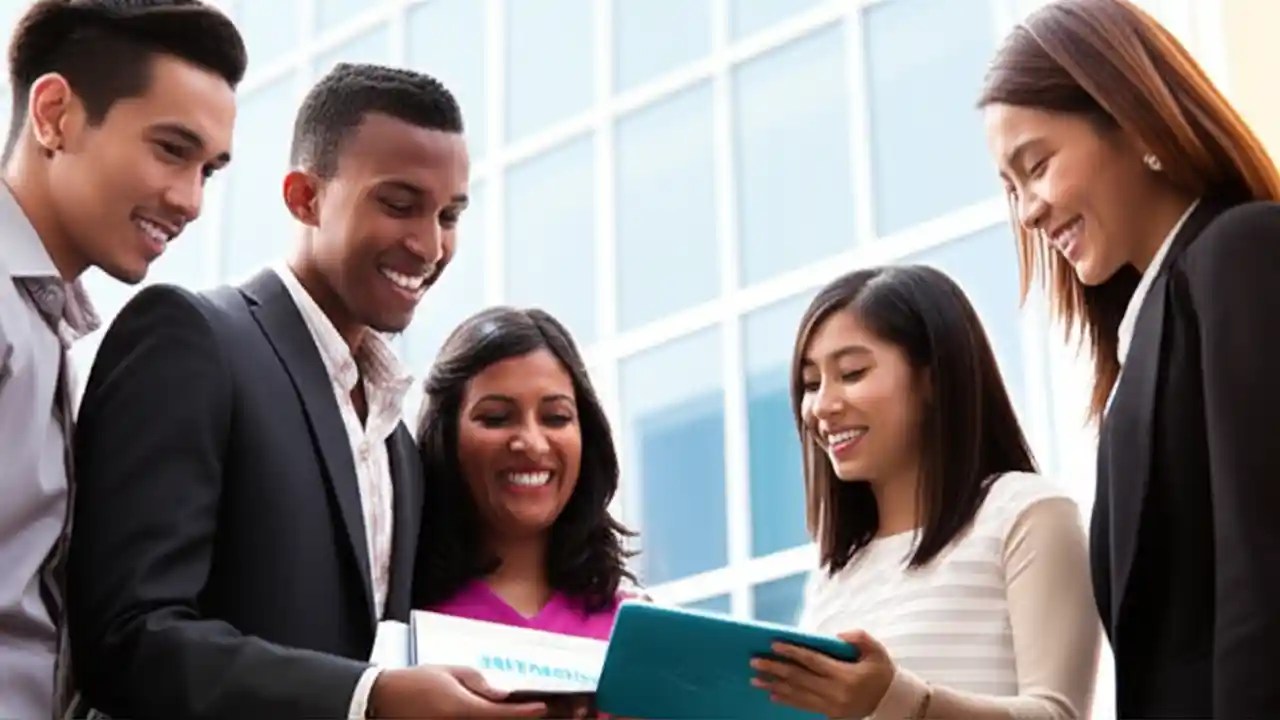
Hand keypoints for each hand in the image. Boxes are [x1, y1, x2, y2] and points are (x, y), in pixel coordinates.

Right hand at [368, 665, 547, 717]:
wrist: (382, 699)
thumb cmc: (416, 682)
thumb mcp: (450, 673)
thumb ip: (479, 684)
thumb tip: (503, 696)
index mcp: (461, 708)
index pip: (501, 713)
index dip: (525, 711)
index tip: (542, 707)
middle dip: (516, 718)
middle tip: (539, 712)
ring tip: (520, 712)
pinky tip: (496, 715)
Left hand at [750, 630, 895, 718]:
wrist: (892, 701)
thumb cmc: (882, 671)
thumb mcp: (876, 650)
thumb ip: (858, 638)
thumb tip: (836, 636)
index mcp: (845, 675)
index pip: (813, 661)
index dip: (792, 653)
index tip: (773, 644)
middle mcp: (835, 693)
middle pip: (799, 679)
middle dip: (775, 669)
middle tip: (754, 662)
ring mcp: (831, 707)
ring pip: (797, 695)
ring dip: (774, 686)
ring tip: (756, 680)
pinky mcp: (830, 715)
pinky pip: (804, 707)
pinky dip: (787, 700)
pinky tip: (773, 694)